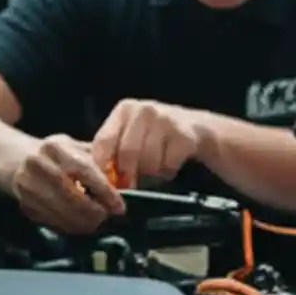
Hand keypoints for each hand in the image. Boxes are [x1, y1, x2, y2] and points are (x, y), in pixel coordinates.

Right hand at [10, 134, 125, 234]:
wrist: (16, 159)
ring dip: (82, 222)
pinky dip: (69, 226)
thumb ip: (97, 160)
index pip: (84, 171)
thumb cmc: (57, 154)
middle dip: (93, 211)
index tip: (119, 206)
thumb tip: (123, 180)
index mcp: (55, 147)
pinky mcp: (23, 205)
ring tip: (97, 223)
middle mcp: (38, 166)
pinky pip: (51, 221)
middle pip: (71, 196)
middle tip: (108, 217)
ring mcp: (27, 186)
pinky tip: (80, 226)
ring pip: (61, 212)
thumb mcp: (75, 147)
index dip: (104, 191)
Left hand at [92, 99, 207, 185]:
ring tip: (153, 169)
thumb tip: (101, 179)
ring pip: (148, 162)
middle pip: (127, 152)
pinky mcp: (184, 136)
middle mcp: (144, 110)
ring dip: (150, 174)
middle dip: (128, 173)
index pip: (104, 140)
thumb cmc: (152, 134)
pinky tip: (168, 166)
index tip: (106, 181)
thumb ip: (113, 150)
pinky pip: (168, 166)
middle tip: (131, 184)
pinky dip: (167, 173)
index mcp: (124, 110)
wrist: (194, 125)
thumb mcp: (130, 133)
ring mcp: (166, 121)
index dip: (102, 164)